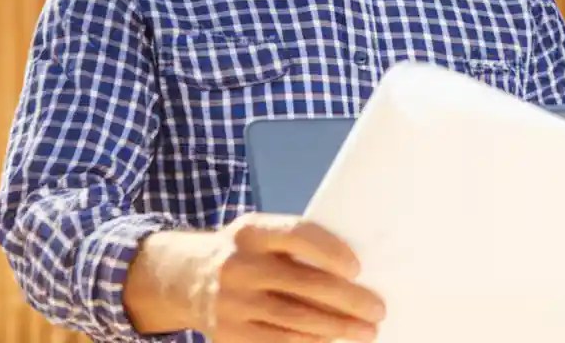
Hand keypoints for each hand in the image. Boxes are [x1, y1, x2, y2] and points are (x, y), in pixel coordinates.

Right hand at [192, 213, 385, 341]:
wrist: (187, 277)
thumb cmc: (247, 252)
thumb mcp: (262, 234)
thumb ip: (299, 246)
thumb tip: (355, 273)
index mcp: (252, 231)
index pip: (297, 235)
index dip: (330, 252)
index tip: (357, 269)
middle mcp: (239, 267)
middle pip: (303, 285)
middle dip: (348, 301)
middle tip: (377, 310)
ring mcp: (231, 304)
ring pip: (294, 320)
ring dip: (337, 328)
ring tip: (366, 330)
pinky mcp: (228, 335)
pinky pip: (278, 342)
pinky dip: (311, 342)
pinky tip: (332, 340)